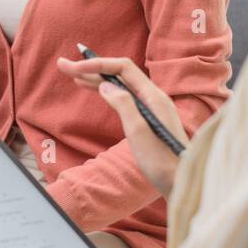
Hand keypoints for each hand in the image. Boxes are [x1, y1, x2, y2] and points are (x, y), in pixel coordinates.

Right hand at [56, 55, 186, 197]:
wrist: (181, 183)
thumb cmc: (162, 161)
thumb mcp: (138, 132)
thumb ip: (123, 105)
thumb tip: (105, 85)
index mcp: (154, 96)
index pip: (123, 68)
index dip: (98, 64)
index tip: (76, 67)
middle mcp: (154, 97)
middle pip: (120, 74)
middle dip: (93, 68)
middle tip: (65, 66)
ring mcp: (151, 107)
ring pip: (120, 86)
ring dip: (97, 79)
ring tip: (74, 76)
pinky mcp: (148, 118)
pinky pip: (125, 98)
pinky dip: (107, 92)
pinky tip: (95, 90)